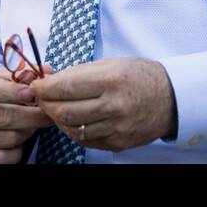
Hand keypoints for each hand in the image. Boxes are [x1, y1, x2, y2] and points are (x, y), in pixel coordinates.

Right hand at [0, 67, 54, 162]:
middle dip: (31, 116)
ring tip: (32, 125)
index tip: (32, 93)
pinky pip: (5, 157)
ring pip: (8, 138)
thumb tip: (47, 72)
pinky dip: (18, 150)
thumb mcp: (6, 79)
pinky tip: (18, 140)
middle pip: (3, 117)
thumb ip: (26, 74)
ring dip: (28, 132)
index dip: (11, 92)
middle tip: (47, 114)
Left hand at [29, 57, 175, 151]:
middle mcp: (114, 105)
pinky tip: (73, 120)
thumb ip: (78, 72)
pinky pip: (86, 140)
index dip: (45, 88)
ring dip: (58, 120)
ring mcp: (116, 127)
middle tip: (41, 98)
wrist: (171, 98)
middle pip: (66, 112)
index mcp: (111, 80)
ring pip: (73, 130)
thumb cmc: (139, 75)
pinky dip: (74, 131)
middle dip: (46, 105)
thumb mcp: (110, 64)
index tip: (35, 86)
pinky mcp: (118, 142)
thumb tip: (48, 77)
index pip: (66, 87)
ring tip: (55, 109)